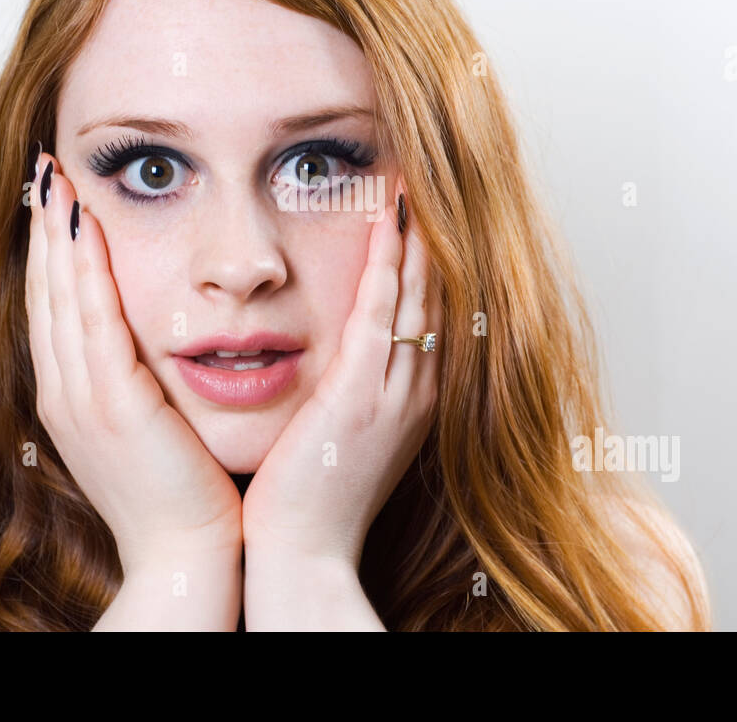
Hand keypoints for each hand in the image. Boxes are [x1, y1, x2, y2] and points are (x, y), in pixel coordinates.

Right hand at [24, 149, 241, 624]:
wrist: (186, 557)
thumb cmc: (182, 493)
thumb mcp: (149, 428)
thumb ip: (137, 382)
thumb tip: (150, 341)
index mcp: (73, 398)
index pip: (55, 307)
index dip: (50, 252)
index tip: (56, 200)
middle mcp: (65, 393)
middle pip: (46, 293)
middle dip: (44, 230)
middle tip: (45, 170)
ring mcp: (82, 398)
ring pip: (61, 298)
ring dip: (56, 235)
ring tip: (56, 178)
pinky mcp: (112, 404)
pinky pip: (92, 322)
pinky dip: (83, 271)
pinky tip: (83, 226)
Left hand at [241, 178, 440, 624]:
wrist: (303, 557)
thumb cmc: (309, 502)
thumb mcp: (338, 440)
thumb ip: (346, 395)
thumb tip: (336, 359)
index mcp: (408, 400)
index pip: (425, 313)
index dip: (426, 261)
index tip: (417, 214)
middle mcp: (415, 390)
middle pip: (433, 293)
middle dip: (429, 237)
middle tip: (425, 179)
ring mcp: (394, 391)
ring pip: (415, 293)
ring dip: (414, 235)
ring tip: (412, 182)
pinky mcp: (362, 394)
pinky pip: (382, 312)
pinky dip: (388, 263)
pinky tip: (387, 222)